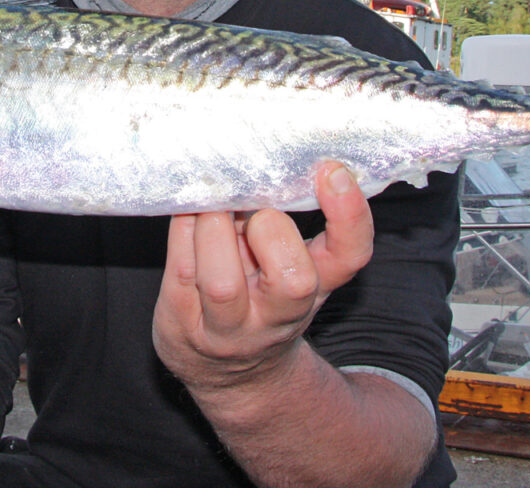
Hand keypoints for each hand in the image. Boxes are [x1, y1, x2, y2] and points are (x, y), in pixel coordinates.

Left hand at [153, 161, 374, 393]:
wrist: (229, 369)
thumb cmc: (261, 294)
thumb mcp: (291, 261)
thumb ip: (288, 219)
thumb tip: (260, 159)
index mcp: (317, 287)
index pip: (350, 256)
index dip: (349, 215)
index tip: (333, 172)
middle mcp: (278, 316)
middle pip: (294, 282)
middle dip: (270, 229)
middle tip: (251, 210)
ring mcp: (228, 328)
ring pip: (222, 284)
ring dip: (213, 227)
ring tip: (210, 206)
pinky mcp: (182, 323)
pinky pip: (179, 268)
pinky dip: (182, 227)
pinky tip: (186, 211)